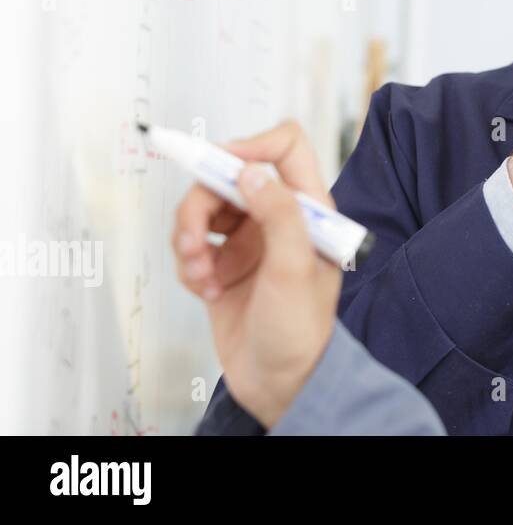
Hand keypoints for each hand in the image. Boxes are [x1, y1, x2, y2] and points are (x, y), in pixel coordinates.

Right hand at [171, 120, 341, 428]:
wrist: (280, 384)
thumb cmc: (301, 330)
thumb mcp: (295, 268)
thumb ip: (279, 214)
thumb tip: (251, 171)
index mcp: (307, 208)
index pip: (286, 146)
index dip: (252, 144)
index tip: (222, 165)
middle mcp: (277, 217)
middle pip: (226, 176)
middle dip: (200, 205)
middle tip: (192, 240)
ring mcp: (248, 241)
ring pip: (202, 210)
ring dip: (189, 238)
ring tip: (200, 273)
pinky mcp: (222, 265)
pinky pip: (191, 245)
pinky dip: (189, 265)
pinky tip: (206, 291)